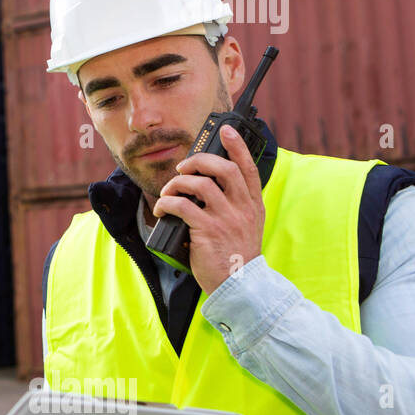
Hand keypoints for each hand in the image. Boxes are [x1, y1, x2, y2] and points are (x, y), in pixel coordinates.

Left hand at [153, 124, 264, 293]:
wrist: (239, 285)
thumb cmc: (235, 255)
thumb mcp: (246, 226)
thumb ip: (235, 205)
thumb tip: (208, 185)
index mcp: (253, 205)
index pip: (248, 167)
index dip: (237, 146)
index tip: (226, 129)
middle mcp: (242, 208)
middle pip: (224, 169)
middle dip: (199, 160)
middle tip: (183, 168)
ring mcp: (226, 219)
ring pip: (200, 184)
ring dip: (177, 184)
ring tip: (168, 193)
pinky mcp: (208, 231)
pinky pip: (183, 206)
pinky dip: (167, 203)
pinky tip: (161, 211)